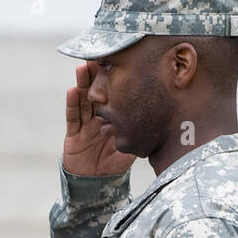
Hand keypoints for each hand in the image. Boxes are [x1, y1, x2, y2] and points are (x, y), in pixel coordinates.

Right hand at [63, 62, 136, 177]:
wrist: (98, 184)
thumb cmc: (115, 163)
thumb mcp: (135, 142)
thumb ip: (144, 129)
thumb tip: (166, 114)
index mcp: (111, 115)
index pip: (113, 91)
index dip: (114, 76)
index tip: (120, 58)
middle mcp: (96, 115)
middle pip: (97, 90)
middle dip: (96, 73)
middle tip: (100, 53)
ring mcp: (84, 124)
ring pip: (83, 99)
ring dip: (82, 82)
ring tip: (83, 66)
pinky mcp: (73, 135)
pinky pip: (73, 117)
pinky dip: (72, 104)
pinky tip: (72, 90)